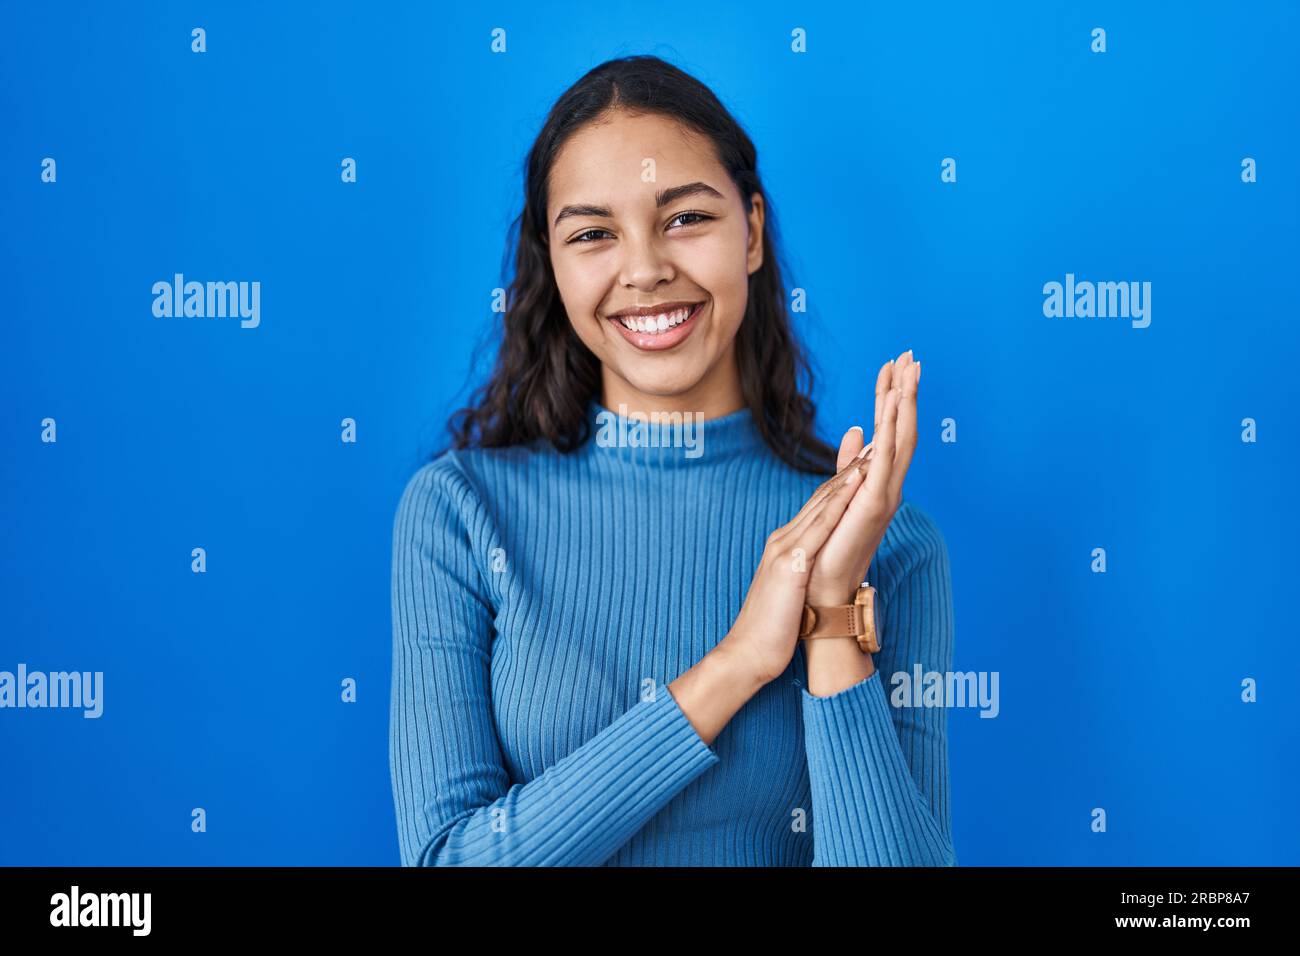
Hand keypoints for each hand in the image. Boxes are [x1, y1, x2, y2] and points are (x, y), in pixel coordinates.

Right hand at [720, 461, 868, 686]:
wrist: (746, 655)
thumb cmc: (770, 632)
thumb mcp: (789, 594)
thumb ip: (800, 575)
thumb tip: (816, 571)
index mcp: (785, 547)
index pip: (819, 508)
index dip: (842, 483)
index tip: (866, 462)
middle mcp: (784, 540)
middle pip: (822, 497)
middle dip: (850, 468)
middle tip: (876, 441)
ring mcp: (785, 550)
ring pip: (823, 503)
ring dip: (850, 474)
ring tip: (874, 450)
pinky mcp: (790, 565)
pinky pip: (820, 527)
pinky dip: (840, 501)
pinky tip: (856, 483)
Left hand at [803, 349, 919, 605]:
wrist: (823, 591)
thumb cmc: (829, 550)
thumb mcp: (837, 496)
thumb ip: (850, 464)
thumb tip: (859, 430)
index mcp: (878, 482)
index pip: (889, 431)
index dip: (892, 396)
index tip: (894, 363)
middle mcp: (888, 486)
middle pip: (901, 429)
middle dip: (906, 391)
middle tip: (910, 354)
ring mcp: (884, 495)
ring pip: (900, 440)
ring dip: (904, 403)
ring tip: (908, 370)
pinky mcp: (873, 505)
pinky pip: (885, 461)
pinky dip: (891, 432)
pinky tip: (893, 406)